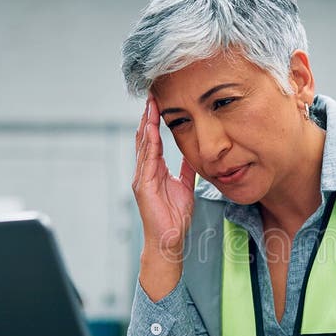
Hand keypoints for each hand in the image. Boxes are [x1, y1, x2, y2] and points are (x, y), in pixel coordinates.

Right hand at [132, 95, 196, 299]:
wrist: (169, 239)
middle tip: (151, 96)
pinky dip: (148, 144)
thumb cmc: (175, 216)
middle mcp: (145, 171)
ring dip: (146, 125)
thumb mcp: (186, 186)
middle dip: (147, 117)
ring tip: (150, 106)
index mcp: (154, 170)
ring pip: (144, 146)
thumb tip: (193, 154)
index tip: (158, 103)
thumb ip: (187, 170)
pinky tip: (150, 130)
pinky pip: (147, 161)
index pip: (153, 140)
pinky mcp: (143, 186)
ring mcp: (142, 178)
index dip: (154, 121)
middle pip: (144, 138)